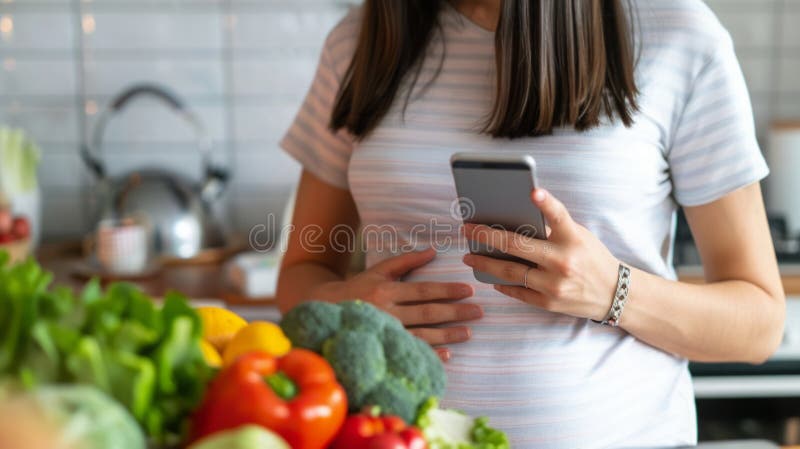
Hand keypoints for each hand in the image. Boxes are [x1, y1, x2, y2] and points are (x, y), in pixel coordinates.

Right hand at [311, 248, 480, 360]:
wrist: (325, 311)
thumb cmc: (357, 288)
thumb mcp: (378, 270)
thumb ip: (406, 261)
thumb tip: (432, 250)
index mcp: (385, 290)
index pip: (423, 290)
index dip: (447, 290)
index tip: (468, 290)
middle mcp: (386, 311)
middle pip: (426, 313)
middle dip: (455, 312)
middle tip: (478, 312)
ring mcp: (385, 332)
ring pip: (421, 334)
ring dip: (447, 335)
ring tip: (468, 333)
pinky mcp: (383, 347)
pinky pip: (410, 351)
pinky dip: (429, 354)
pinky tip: (446, 354)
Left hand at [462, 189, 619, 321]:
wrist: (615, 295)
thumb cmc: (591, 257)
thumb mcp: (579, 237)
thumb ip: (551, 230)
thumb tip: (511, 221)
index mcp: (573, 239)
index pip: (558, 216)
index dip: (546, 204)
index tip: (533, 191)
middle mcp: (563, 261)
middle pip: (517, 245)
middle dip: (486, 236)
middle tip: (467, 229)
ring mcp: (555, 285)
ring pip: (509, 271)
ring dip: (484, 263)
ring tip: (468, 256)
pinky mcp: (549, 302)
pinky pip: (517, 291)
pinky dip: (502, 283)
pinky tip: (489, 277)